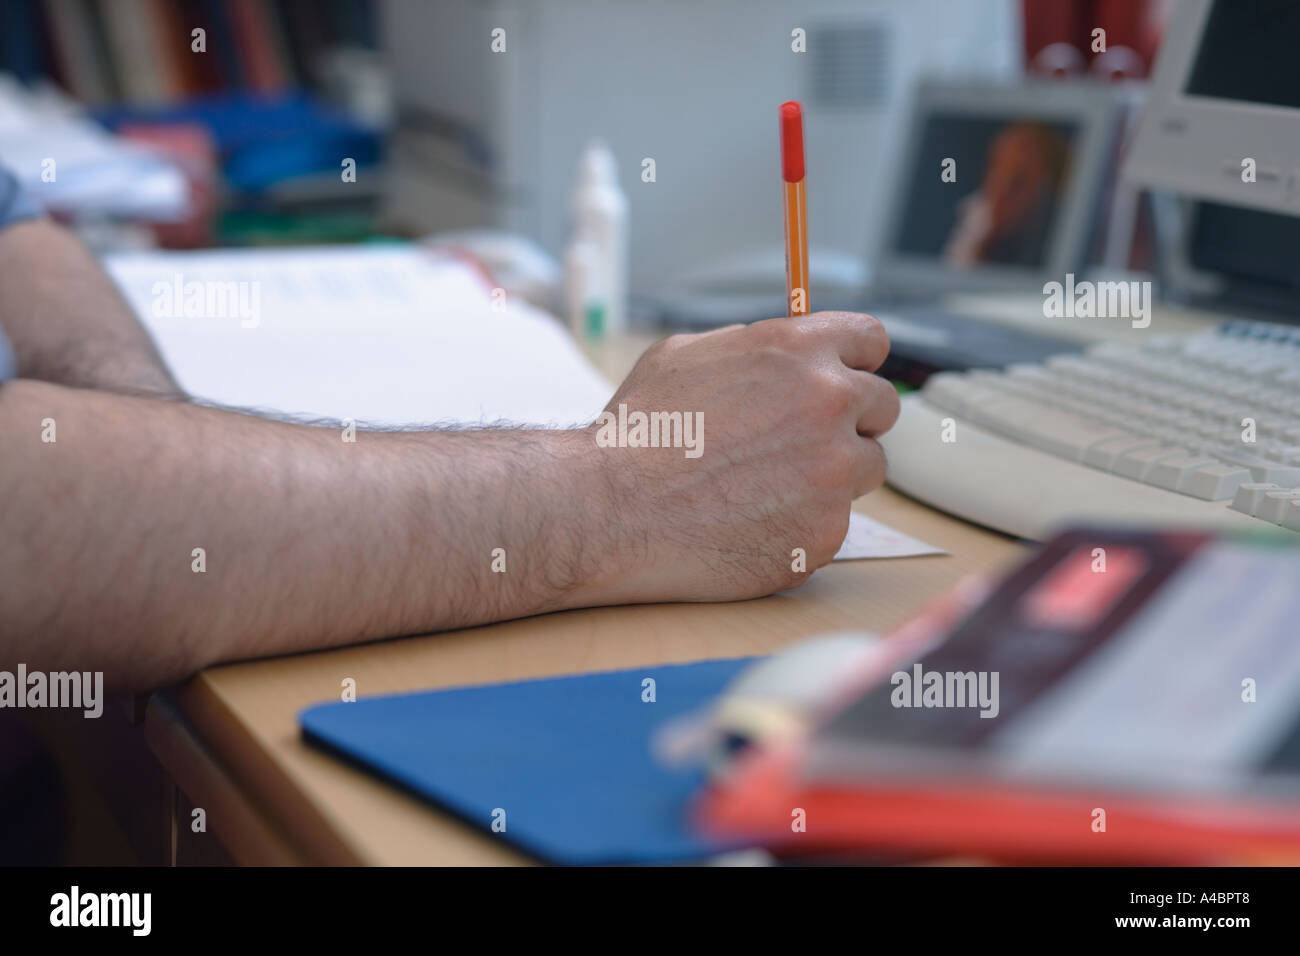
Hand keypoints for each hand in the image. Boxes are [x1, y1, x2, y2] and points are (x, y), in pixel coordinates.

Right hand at [583, 311, 898, 603]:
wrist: (611, 510)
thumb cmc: (638, 433)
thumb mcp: (684, 355)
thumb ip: (751, 349)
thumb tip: (780, 357)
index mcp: (799, 351)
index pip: (872, 340)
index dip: (855, 361)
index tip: (843, 378)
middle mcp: (830, 405)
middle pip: (881, 407)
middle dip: (848, 421)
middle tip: (799, 442)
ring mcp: (833, 473)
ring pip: (865, 469)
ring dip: (831, 475)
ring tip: (766, 486)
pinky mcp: (826, 533)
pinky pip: (832, 523)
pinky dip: (801, 525)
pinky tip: (750, 524)